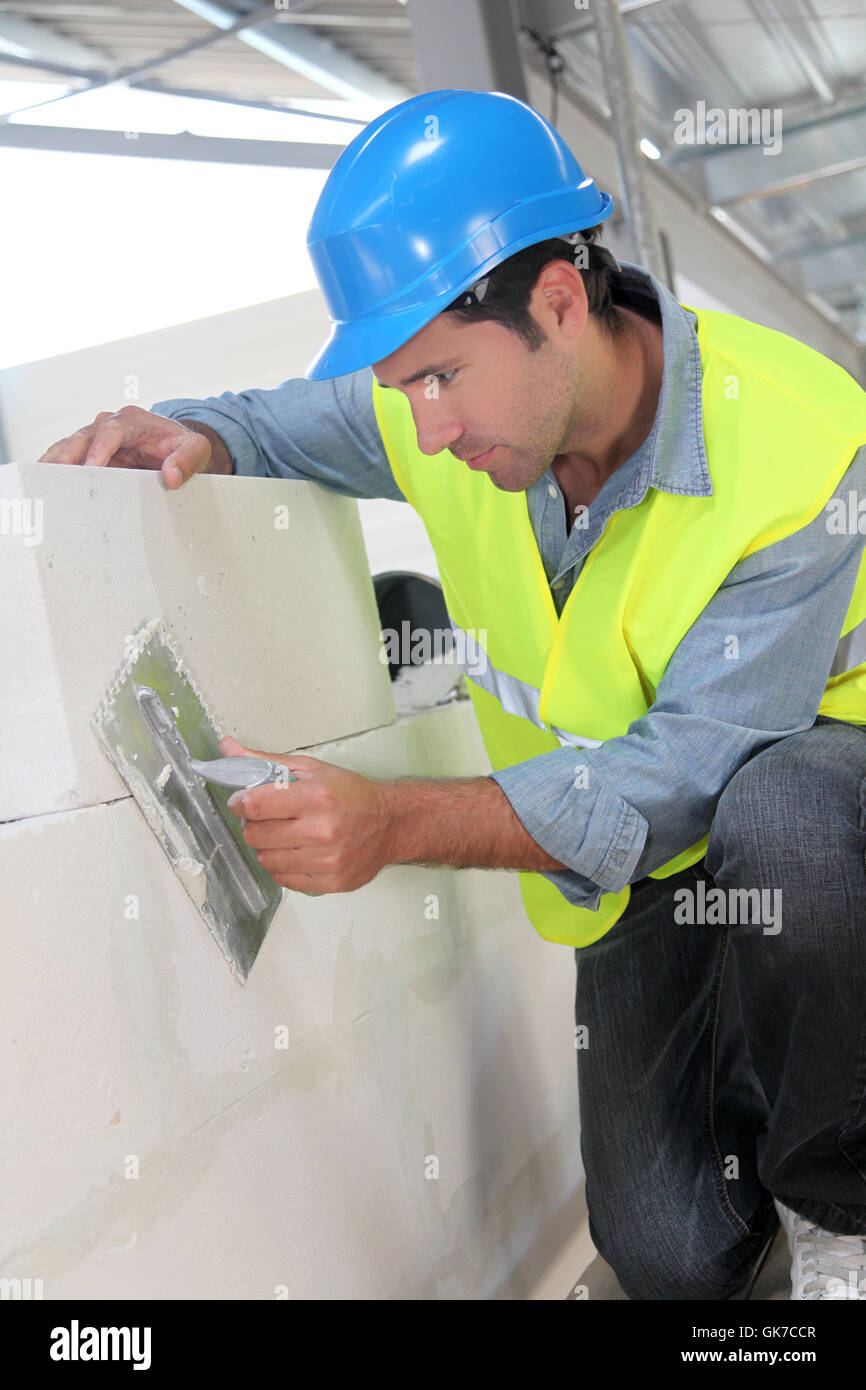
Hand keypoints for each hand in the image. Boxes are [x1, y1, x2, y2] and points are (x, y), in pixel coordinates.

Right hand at [38, 406, 211, 489]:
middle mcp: (109, 425)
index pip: (111, 431)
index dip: (99, 449)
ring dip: (55, 464)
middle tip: (56, 477)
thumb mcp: (197, 450)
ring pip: (68, 447)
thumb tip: (172, 477)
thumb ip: (188, 460)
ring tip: (42, 484)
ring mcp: (95, 440)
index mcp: (133, 420)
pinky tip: (44, 486)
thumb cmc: (184, 447)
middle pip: (82, 437)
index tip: (91, 469)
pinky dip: (54, 471)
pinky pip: (66, 459)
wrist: (175, 450)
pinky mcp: (88, 455)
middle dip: (68, 456)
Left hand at [220, 735, 392, 894]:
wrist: (391, 824)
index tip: (242, 802)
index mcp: (316, 797)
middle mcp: (322, 830)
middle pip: (255, 836)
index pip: (256, 805)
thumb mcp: (312, 769)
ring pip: (266, 860)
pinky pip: (283, 879)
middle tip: (268, 818)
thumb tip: (228, 749)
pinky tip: (297, 852)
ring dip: (268, 847)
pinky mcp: (330, 881)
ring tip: (286, 835)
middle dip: (254, 825)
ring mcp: (326, 860)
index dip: (240, 803)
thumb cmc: (352, 795)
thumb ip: (266, 762)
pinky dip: (283, 866)